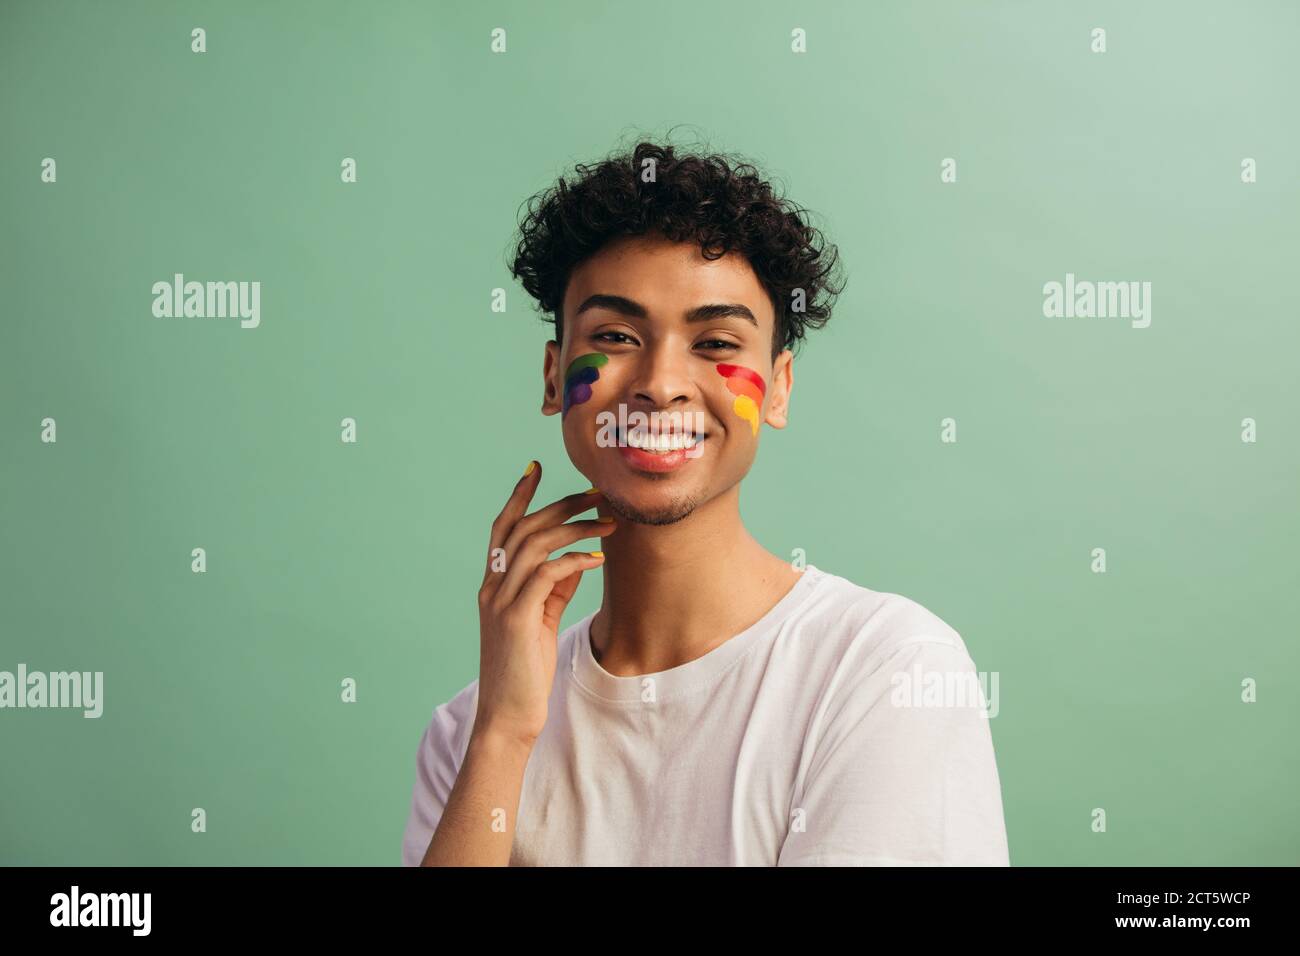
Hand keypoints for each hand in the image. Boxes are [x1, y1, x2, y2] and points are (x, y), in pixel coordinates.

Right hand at [473, 461, 615, 746]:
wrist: (508, 716)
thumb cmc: (526, 670)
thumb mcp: (541, 620)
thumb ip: (553, 587)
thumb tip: (576, 557)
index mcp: (494, 585)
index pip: (502, 528)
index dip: (518, 496)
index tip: (536, 468)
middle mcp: (492, 587)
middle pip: (523, 528)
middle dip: (561, 505)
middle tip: (597, 492)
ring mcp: (501, 602)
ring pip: (535, 545)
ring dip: (575, 528)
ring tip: (608, 522)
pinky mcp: (517, 620)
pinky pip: (546, 576)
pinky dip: (573, 560)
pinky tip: (597, 557)